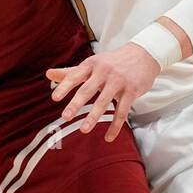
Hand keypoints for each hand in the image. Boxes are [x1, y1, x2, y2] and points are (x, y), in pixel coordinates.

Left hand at [46, 42, 161, 142]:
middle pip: (88, 89)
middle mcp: (104, 71)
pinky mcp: (131, 91)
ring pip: (104, 101)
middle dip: (76, 104)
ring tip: (83, 130)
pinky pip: (122, 111)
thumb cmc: (113, 62)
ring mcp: (119, 81)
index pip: (75, 75)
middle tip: (65, 117)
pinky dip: (115, 126)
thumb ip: (70, 72)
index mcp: (92, 64)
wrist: (144, 55)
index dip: (64, 87)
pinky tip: (108, 137)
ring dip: (93, 117)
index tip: (54, 98)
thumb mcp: (92, 63)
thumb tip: (48, 74)